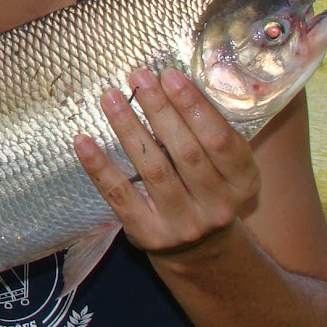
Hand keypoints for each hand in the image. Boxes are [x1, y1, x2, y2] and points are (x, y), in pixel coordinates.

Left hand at [73, 68, 261, 258]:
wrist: (200, 250)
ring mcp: (183, 223)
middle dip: (160, 110)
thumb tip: (168, 83)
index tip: (170, 76)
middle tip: (138, 78)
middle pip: (185, 152)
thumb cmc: (208, 190)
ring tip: (110, 98)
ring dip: (129, 129)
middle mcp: (217, 206)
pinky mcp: (149, 234)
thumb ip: (207, 132)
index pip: (220, 140)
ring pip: (153, 170)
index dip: (194, 107)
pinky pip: (120, 195)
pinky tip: (84, 141)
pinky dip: (100, 167)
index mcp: (242, 182)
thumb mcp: (225, 167)